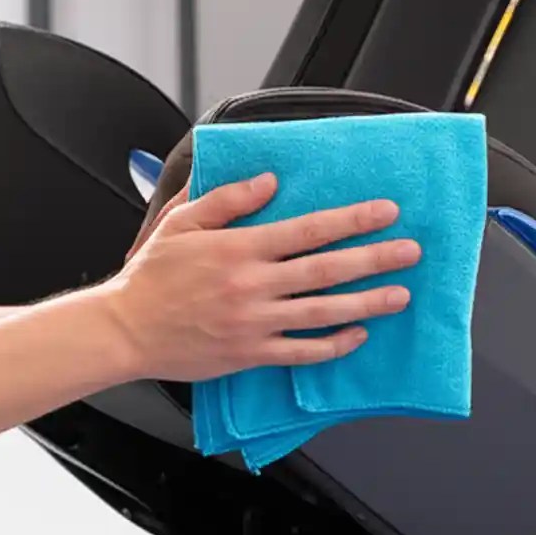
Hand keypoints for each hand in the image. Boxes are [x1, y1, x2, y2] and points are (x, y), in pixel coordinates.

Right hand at [102, 172, 420, 381]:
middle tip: (411, 251)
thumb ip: (228, 199)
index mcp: (239, 249)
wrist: (124, 330)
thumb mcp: (182, 221)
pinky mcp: (250, 354)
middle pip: (326, 269)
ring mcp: (254, 323)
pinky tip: (359, 335)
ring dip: (367, 303)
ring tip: (400, 295)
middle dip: (374, 259)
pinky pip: (301, 352)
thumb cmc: (153, 274)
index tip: (385, 212)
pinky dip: (333, 345)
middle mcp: (252, 285)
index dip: (352, 220)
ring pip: (322, 312)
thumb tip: (268, 180)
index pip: (308, 230)